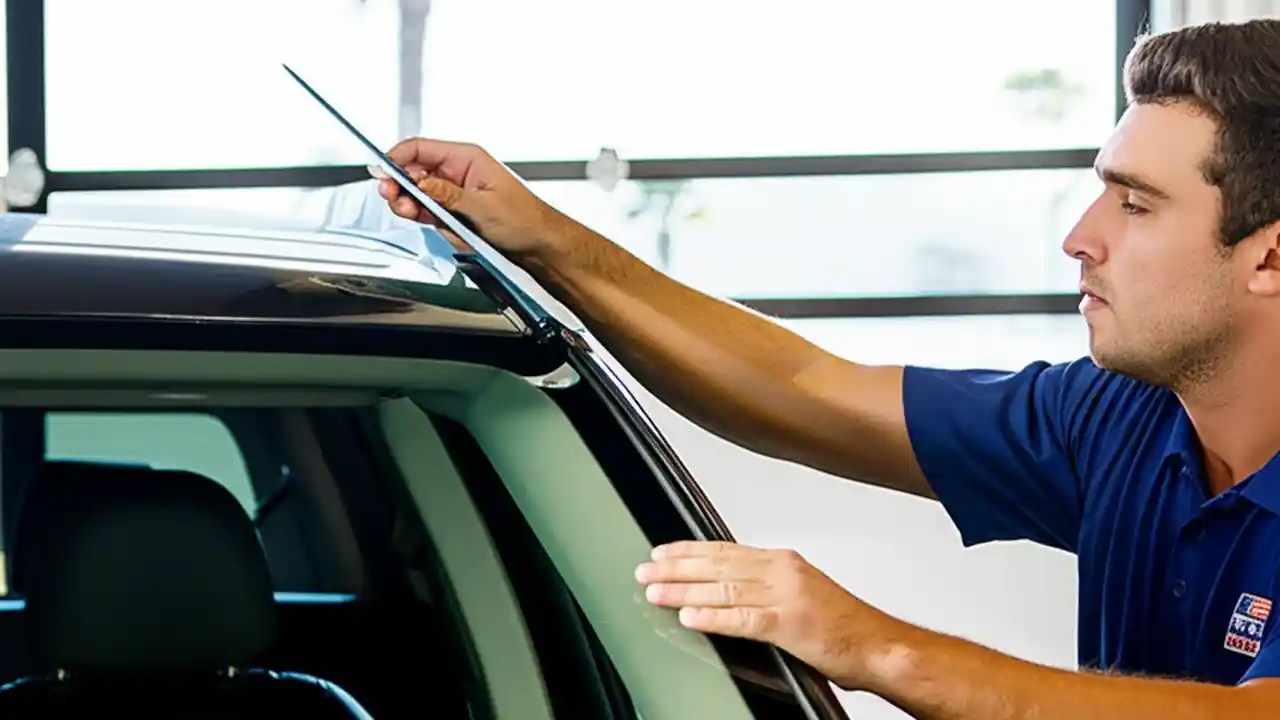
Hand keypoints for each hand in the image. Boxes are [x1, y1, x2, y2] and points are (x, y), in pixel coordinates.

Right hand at [377, 137, 569, 259]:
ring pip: (416, 192)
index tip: (381, 172)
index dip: (397, 158)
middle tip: (392, 197)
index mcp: (467, 159)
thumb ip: (446, 193)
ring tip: (406, 210)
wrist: (538, 243)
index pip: (421, 148)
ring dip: (408, 202)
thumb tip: (418, 181)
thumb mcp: (482, 205)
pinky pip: (426, 209)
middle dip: (399, 184)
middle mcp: (457, 172)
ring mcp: (453, 192)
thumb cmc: (523, 219)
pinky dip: (419, 214)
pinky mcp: (452, 211)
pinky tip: (416, 216)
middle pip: (413, 170)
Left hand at [635, 540, 899, 690]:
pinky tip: (689, 615)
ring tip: (655, 591)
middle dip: (677, 566)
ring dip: (682, 589)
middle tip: (646, 569)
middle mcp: (782, 572)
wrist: (881, 646)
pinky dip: (712, 615)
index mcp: (784, 562)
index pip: (726, 550)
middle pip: (718, 564)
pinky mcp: (788, 625)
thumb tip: (731, 587)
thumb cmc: (845, 625)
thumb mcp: (803, 592)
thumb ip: (768, 586)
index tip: (664, 552)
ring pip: (722, 587)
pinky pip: (741, 619)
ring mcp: (785, 597)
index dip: (690, 550)